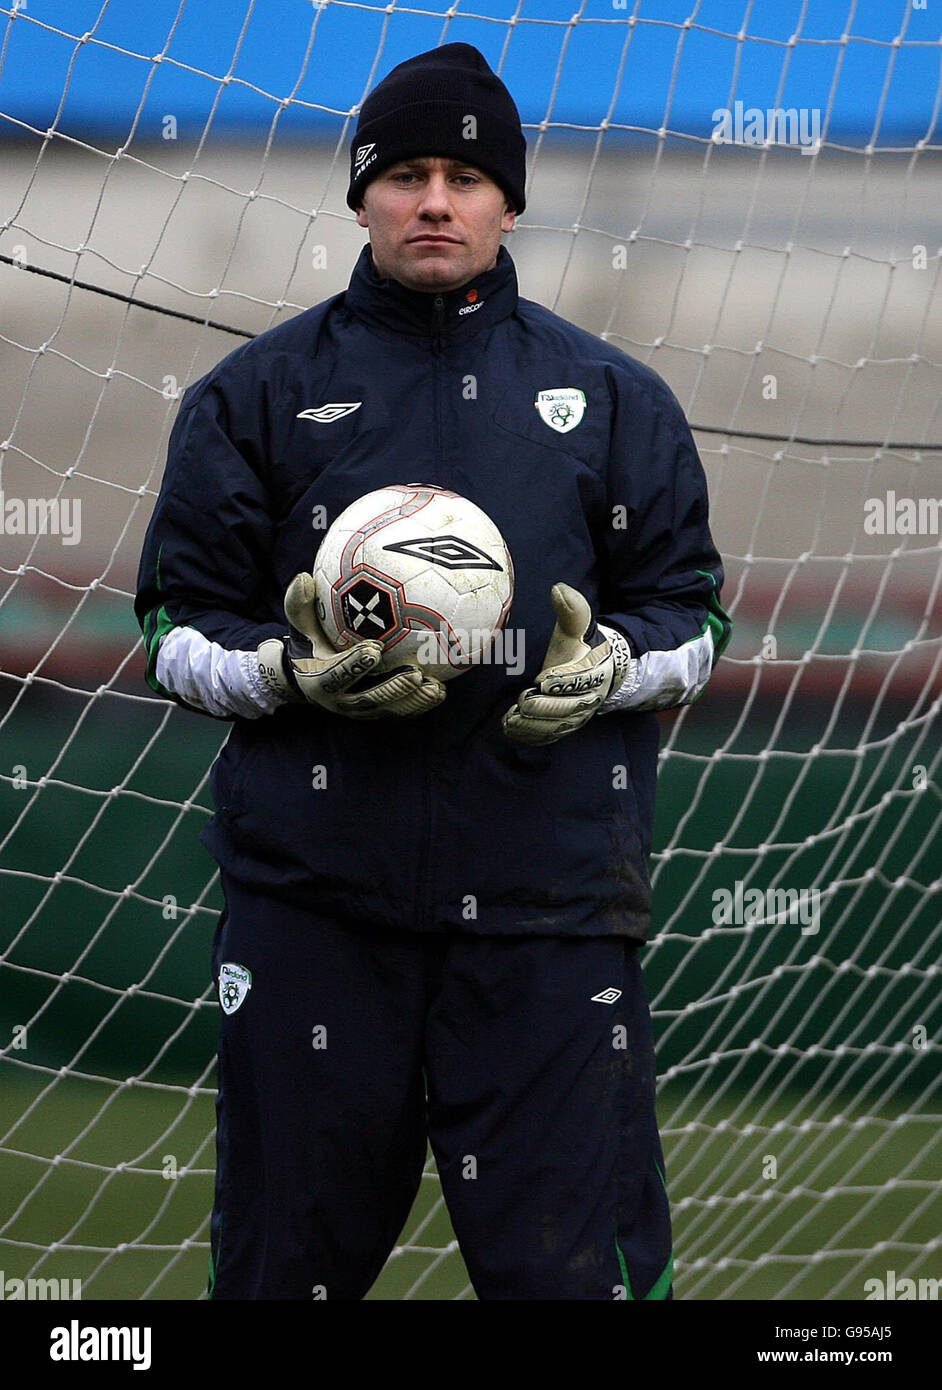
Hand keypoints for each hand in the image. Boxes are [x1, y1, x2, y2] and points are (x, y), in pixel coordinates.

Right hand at [257, 573, 444, 718]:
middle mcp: (341, 701)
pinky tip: (440, 690)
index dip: (354, 665)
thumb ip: (300, 604)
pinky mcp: (377, 713)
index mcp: (319, 681)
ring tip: (435, 686)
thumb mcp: (301, 626)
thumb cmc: (310, 643)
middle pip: (369, 699)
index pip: (335, 677)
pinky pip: (400, 713)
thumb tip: (303, 577)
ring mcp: (361, 711)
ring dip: (413, 700)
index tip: (374, 648)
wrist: (310, 678)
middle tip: (415, 674)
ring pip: (389, 710)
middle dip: (393, 688)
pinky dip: (420, 705)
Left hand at [501, 583, 629, 744]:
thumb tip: (558, 588)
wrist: (595, 673)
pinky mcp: (562, 729)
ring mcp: (575, 718)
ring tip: (511, 718)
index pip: (580, 679)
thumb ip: (571, 609)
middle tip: (521, 701)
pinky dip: (530, 736)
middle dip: (544, 707)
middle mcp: (587, 699)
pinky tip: (511, 728)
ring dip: (534, 724)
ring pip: (557, 726)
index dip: (562, 681)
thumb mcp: (576, 627)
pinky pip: (548, 737)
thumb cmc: (578, 648)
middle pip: (567, 708)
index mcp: (594, 672)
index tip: (541, 680)